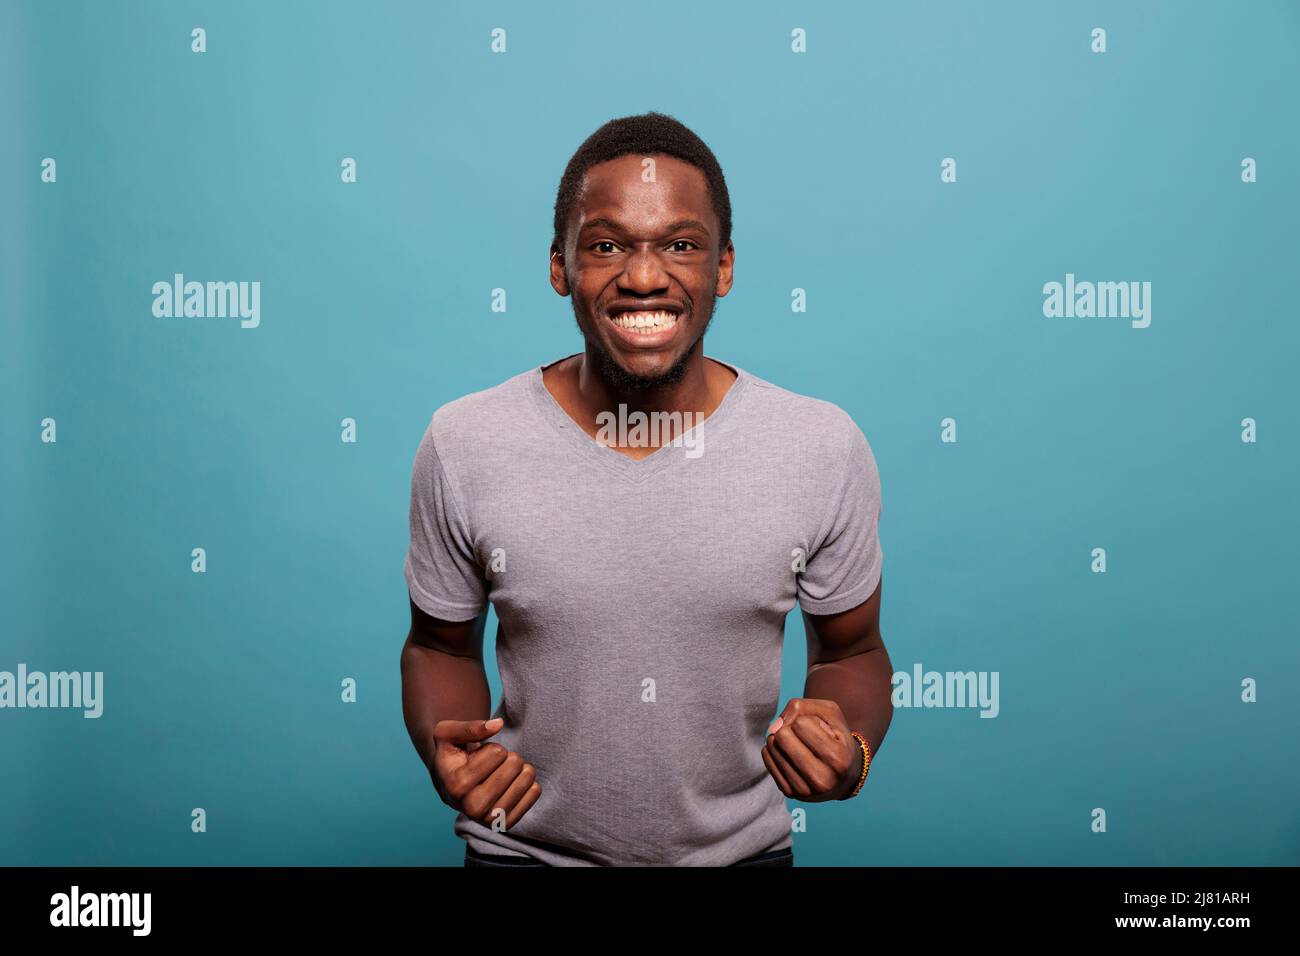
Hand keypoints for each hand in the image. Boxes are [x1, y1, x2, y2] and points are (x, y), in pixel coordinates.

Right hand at [428, 716, 540, 830]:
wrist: (451, 783)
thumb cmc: (452, 754)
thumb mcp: (448, 733)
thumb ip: (469, 727)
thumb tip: (497, 724)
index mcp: (456, 786)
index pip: (497, 753)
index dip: (492, 747)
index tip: (480, 755)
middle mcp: (472, 807)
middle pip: (513, 765)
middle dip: (509, 756)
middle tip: (495, 764)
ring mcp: (490, 819)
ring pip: (526, 780)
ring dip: (521, 768)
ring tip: (506, 770)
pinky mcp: (507, 823)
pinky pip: (534, 793)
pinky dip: (530, 781)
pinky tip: (516, 781)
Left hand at [761, 698, 861, 801]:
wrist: (845, 776)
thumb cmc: (837, 738)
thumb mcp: (830, 713)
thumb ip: (802, 707)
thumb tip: (774, 726)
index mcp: (838, 758)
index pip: (800, 724)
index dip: (805, 719)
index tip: (817, 728)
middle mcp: (822, 779)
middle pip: (782, 737)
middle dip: (787, 728)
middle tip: (800, 734)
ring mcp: (805, 791)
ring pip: (771, 748)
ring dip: (778, 739)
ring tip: (796, 744)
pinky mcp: (790, 794)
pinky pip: (767, 761)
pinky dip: (774, 751)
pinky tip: (788, 754)